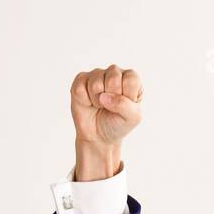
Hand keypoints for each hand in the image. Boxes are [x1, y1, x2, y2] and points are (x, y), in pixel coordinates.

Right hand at [70, 64, 142, 179]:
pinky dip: (86, 97)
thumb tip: (106, 95)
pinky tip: (89, 103)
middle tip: (110, 108)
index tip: (125, 108)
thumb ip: (127, 104)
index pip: (132, 78)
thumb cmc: (118, 126)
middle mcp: (115, 75)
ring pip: (97, 78)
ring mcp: (97, 76)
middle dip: (113, 97)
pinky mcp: (81, 80)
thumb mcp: (133, 118)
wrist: (99, 138)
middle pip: (114, 75)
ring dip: (99, 98)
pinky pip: (82, 83)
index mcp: (131, 82)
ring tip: (100, 106)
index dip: (128, 96)